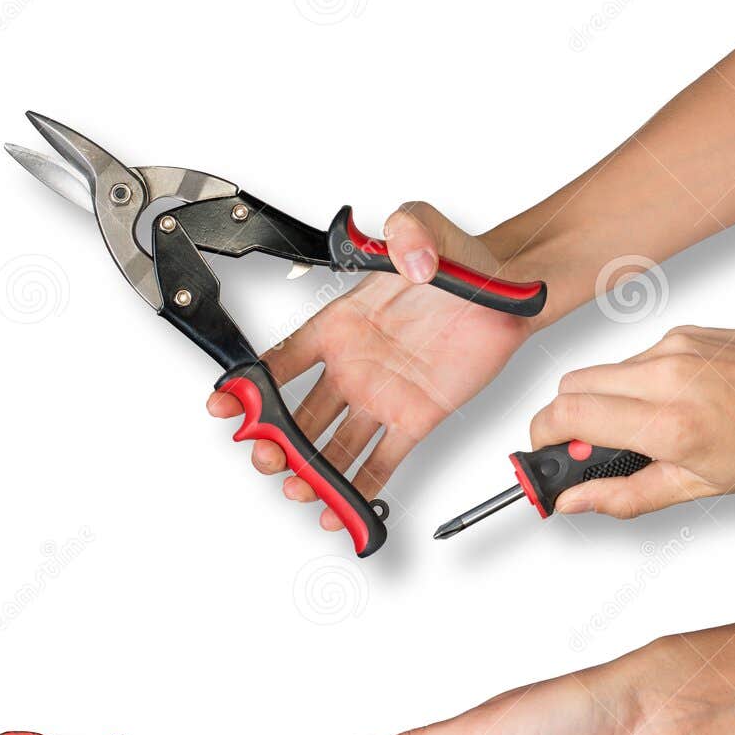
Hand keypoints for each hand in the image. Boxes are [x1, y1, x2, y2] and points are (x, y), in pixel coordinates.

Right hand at [205, 203, 532, 529]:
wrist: (508, 290)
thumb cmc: (461, 261)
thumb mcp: (424, 228)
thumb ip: (408, 228)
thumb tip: (407, 252)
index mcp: (341, 325)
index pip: (283, 360)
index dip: (250, 385)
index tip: (226, 405)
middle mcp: (353, 367)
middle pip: (299, 415)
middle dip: (275, 441)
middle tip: (266, 457)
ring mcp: (380, 397)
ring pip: (333, 445)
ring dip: (312, 471)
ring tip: (299, 488)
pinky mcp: (413, 419)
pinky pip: (381, 460)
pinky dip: (361, 487)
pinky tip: (343, 507)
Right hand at [529, 327, 734, 517]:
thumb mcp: (701, 487)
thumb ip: (625, 495)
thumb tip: (575, 501)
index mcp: (669, 422)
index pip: (566, 415)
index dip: (541, 442)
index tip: (546, 463)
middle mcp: (667, 374)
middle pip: (569, 387)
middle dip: (565, 422)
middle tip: (591, 454)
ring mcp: (677, 347)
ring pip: (600, 372)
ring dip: (602, 405)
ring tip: (642, 434)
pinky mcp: (688, 332)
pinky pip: (635, 360)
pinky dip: (634, 387)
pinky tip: (670, 407)